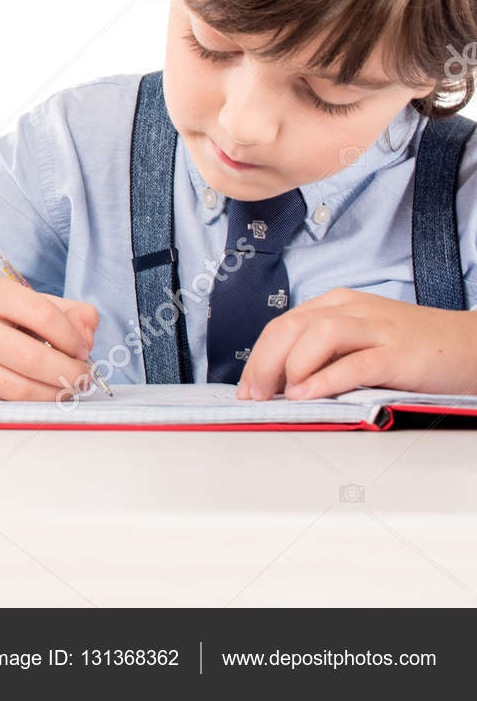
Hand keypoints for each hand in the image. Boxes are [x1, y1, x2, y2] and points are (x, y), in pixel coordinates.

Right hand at [0, 273, 98, 400]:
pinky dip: (30, 403)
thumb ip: (65, 311)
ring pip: (20, 389)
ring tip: (68, 389)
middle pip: (32, 358)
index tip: (83, 349)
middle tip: (83, 377)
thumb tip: (88, 337)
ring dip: (54, 394)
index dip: (73, 338)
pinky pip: (4, 403)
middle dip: (69, 373)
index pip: (43, 315)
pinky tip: (40, 394)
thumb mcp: (22, 301)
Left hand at [237, 288, 476, 399]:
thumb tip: (281, 383)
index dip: (258, 356)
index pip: (283, 324)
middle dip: (264, 362)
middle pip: (292, 326)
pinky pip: (356, 363)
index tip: (247, 387)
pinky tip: (309, 395)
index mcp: (338, 305)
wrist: (472, 346)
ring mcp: (378, 329)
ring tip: (280, 394)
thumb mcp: (360, 340)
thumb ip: (325, 352)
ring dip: (291, 366)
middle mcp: (354, 309)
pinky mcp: (400, 353)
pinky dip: (326, 379)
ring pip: (319, 334)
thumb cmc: (412, 348)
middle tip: (255, 395)